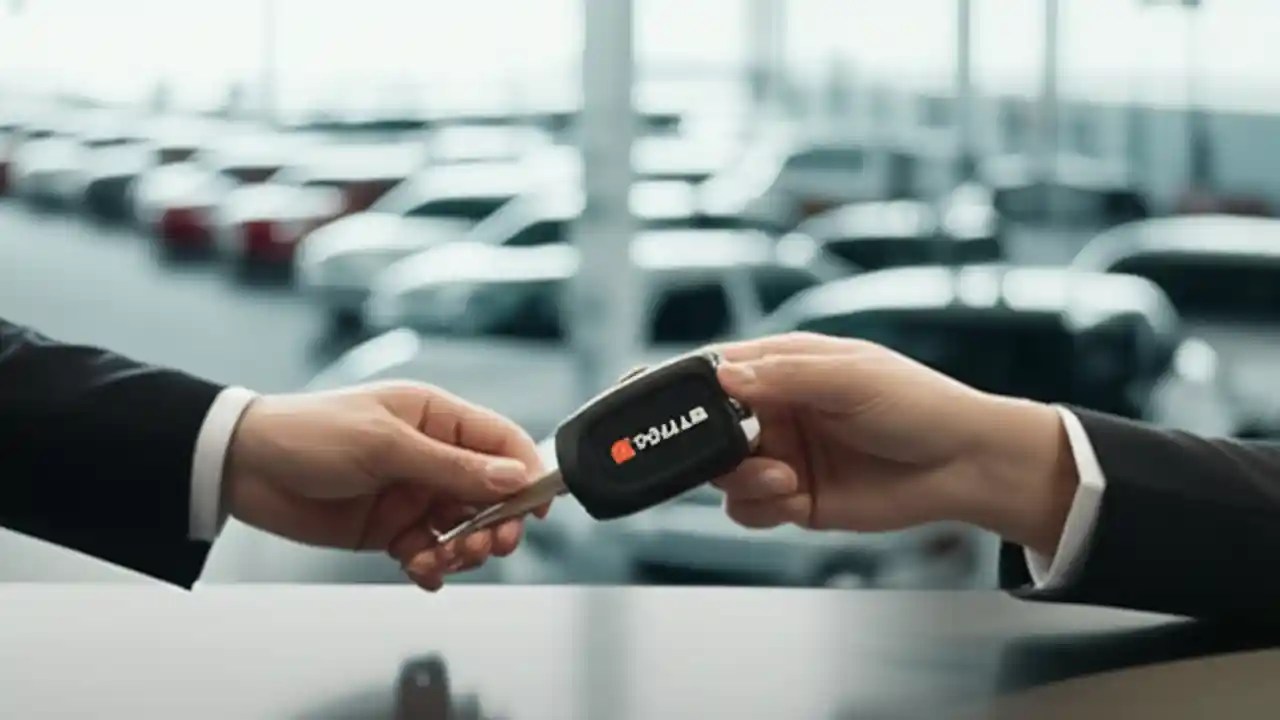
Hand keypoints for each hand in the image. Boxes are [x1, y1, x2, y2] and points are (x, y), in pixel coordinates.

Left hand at [223, 382, 547, 590]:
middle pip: (492, 493)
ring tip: (439, 558)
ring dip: (462, 549)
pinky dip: (432, 566)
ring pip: (464, 528)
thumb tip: (511, 477)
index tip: (535, 507)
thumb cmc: (308, 434)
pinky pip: (430, 552)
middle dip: (496, 523)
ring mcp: (412, 493)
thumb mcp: (385, 445)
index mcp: (436, 417)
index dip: (526, 473)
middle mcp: (432, 455)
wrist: (244, 468)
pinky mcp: (390, 528)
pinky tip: (421, 569)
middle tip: (488, 545)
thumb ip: (451, 466)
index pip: (502, 442)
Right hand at [710, 333, 1078, 556]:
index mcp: (786, 367)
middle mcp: (778, 410)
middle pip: (710, 427)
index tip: (673, 405)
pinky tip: (792, 494)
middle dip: (711, 443)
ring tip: (782, 478)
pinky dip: (759, 505)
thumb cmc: (919, 406)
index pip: (720, 369)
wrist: (965, 466)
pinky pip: (748, 507)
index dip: (692, 387)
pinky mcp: (795, 498)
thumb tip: (724, 376)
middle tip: (739, 449)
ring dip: (740, 477)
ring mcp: (784, 455)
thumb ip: (784, 376)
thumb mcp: (850, 377)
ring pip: (723, 472)